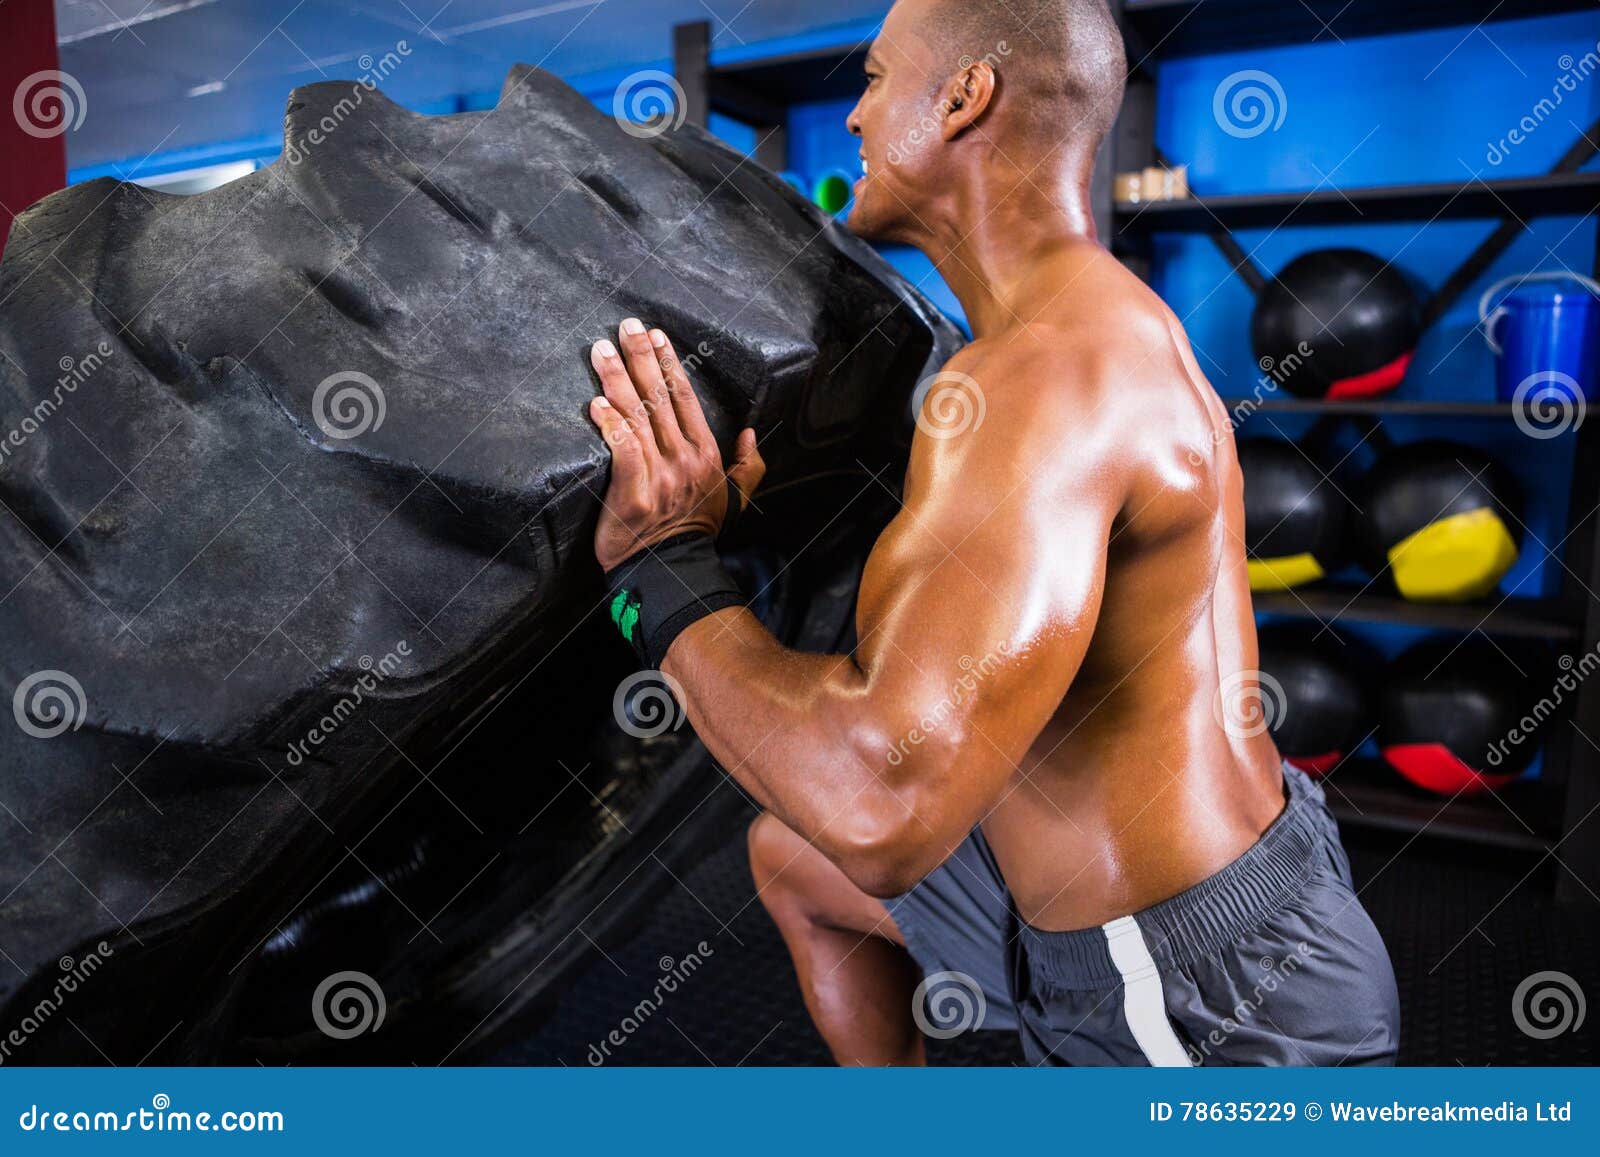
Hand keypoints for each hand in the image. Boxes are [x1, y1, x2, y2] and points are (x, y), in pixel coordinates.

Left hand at [588, 319, 765, 572]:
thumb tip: (751, 435)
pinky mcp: (633, 493)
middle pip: (659, 398)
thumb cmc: (697, 532)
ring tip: (600, 351)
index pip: (685, 398)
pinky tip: (597, 403)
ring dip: (617, 380)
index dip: (669, 364)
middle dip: (640, 358)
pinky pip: (622, 450)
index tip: (655, 335)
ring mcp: (659, 475)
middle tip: (624, 326)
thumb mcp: (733, 500)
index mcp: (705, 454)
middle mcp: (683, 458)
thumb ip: (747, 467)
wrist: (671, 569)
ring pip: (636, 417)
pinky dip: (610, 426)